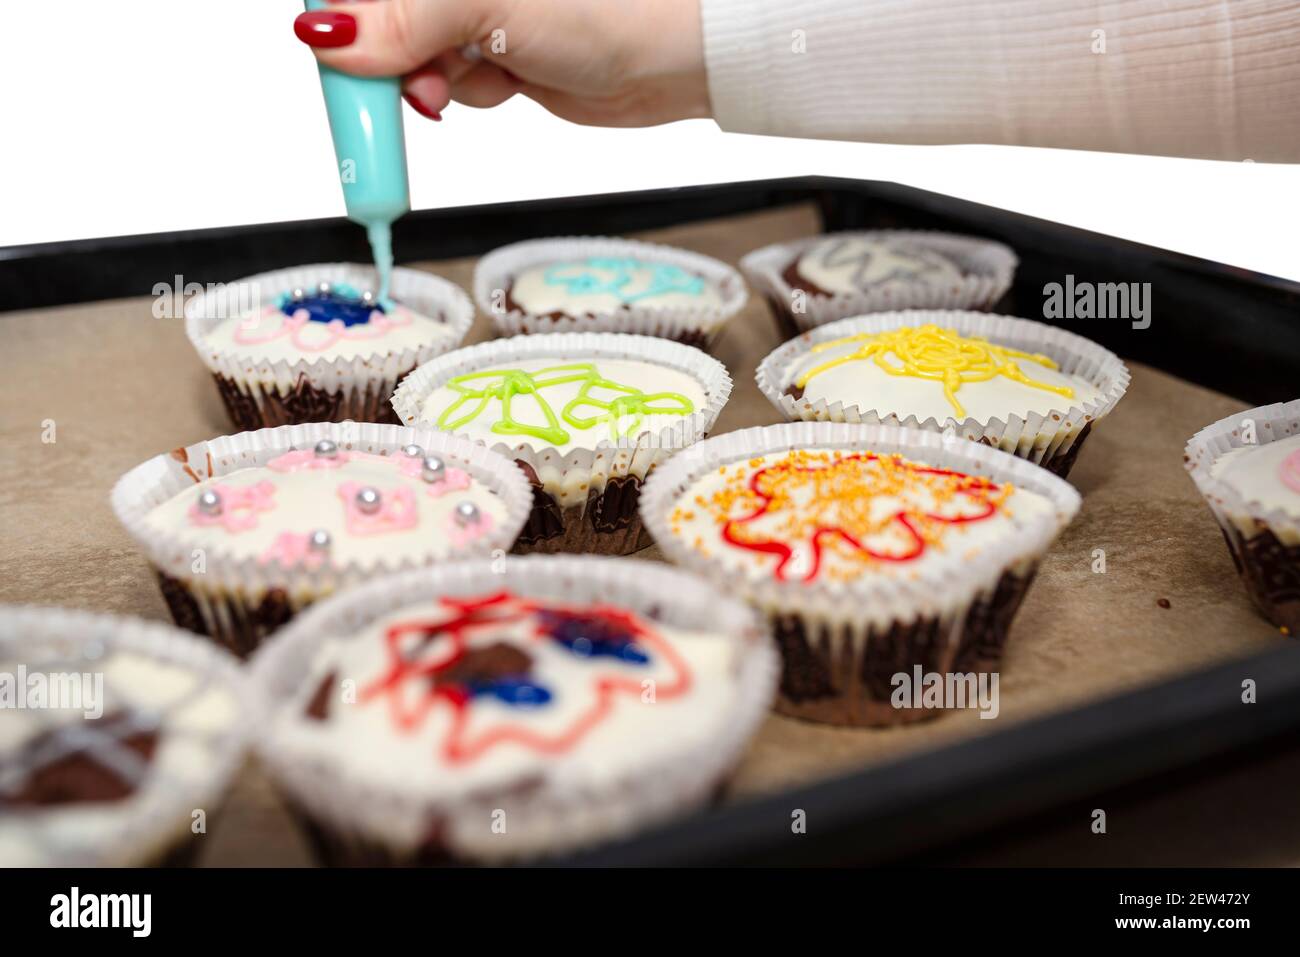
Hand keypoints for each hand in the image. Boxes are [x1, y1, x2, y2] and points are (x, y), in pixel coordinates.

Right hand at [293, 0, 710, 126]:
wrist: (678, 51)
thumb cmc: (610, 1)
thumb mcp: (488, 2)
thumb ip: (402, 17)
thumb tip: (329, 36)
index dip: (344, 16)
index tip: (336, 52)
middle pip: (379, 18)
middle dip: (388, 55)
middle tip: (407, 80)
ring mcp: (477, 10)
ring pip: (412, 53)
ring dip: (433, 78)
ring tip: (477, 73)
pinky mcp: (498, 49)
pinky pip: (452, 79)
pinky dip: (472, 90)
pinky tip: (509, 80)